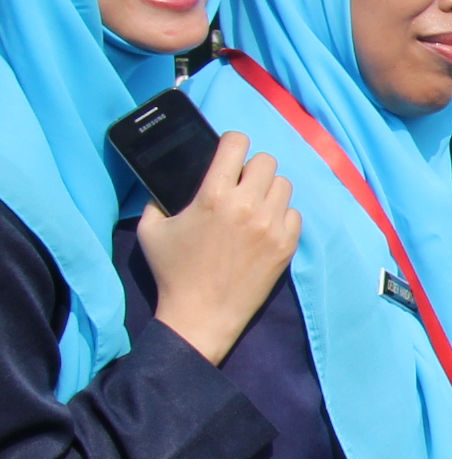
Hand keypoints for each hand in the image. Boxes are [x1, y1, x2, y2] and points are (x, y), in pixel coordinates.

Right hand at [138, 132, 298, 363]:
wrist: (201, 315)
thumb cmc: (173, 271)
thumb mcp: (151, 229)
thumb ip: (159, 198)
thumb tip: (171, 180)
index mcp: (213, 194)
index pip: (236, 144)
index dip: (232, 143)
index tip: (228, 152)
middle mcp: (247, 205)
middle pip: (266, 161)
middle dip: (251, 168)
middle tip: (240, 182)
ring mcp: (271, 226)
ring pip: (284, 185)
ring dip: (268, 190)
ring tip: (253, 204)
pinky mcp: (286, 245)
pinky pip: (294, 214)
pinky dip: (281, 215)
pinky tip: (264, 226)